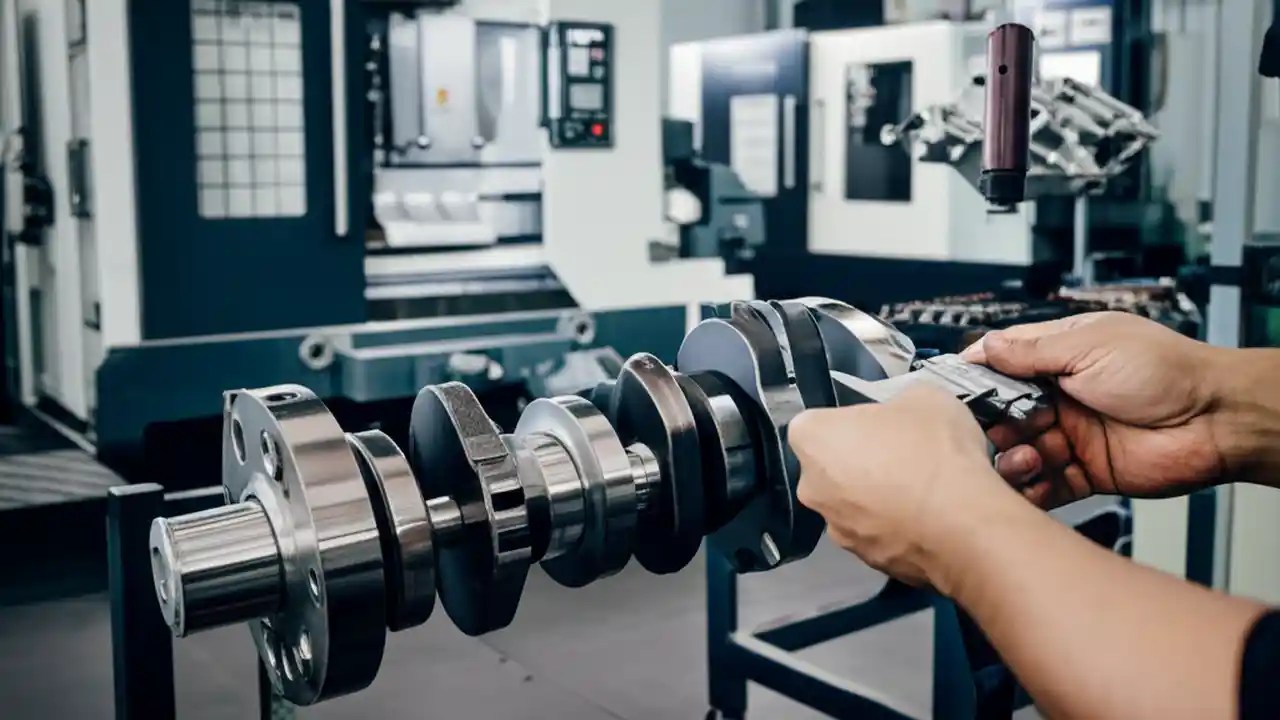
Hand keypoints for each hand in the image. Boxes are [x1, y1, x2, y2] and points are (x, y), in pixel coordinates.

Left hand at [791, 385, 1013, 590]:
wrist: (966, 525)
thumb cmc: (934, 448)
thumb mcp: (924, 396)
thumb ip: (898, 403)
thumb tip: (901, 416)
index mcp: (812, 439)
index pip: (818, 424)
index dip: (851, 423)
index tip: (881, 428)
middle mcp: (810, 488)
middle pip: (831, 468)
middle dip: (860, 464)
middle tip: (903, 458)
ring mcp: (836, 529)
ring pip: (852, 506)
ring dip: (877, 500)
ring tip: (923, 494)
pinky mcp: (865, 562)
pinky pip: (877, 536)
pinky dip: (895, 530)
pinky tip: (929, 522)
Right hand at [963, 312, 1227, 507]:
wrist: (1215, 419)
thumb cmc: (1165, 371)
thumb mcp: (1088, 345)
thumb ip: (1031, 351)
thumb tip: (985, 346)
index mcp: (1061, 356)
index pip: (1003, 365)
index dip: (978, 378)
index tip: (954, 392)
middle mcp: (1063, 396)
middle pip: (1005, 414)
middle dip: (993, 424)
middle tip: (993, 431)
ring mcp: (1074, 435)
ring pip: (1022, 451)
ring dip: (1013, 457)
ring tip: (1023, 458)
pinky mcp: (1087, 472)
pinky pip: (1047, 486)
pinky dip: (1033, 489)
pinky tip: (1031, 483)